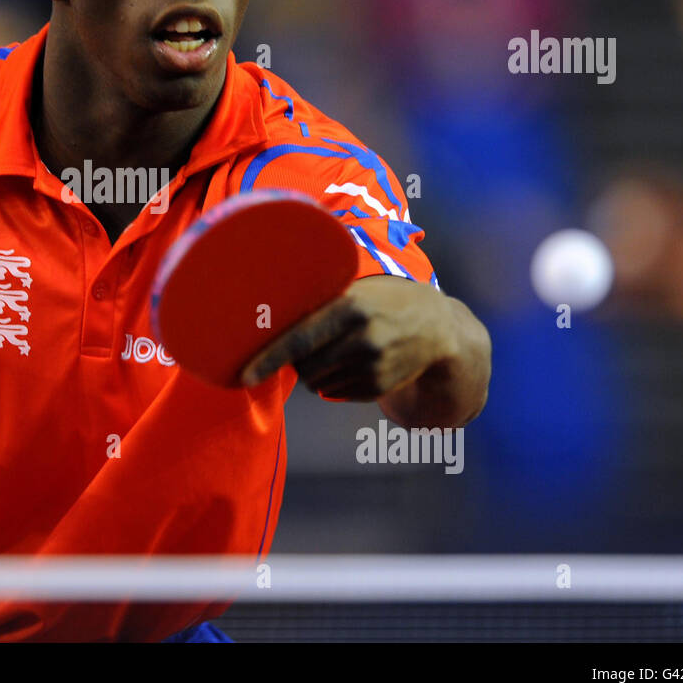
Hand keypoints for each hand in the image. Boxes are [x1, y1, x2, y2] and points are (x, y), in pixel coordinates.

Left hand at [240, 275, 458, 398]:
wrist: (437, 328)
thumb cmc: (383, 301)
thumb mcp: (356, 290)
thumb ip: (319, 300)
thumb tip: (267, 313)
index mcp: (352, 308)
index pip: (300, 339)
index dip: (269, 358)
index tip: (245, 374)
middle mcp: (363, 340)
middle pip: (304, 366)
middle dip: (298, 360)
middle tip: (311, 344)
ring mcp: (372, 368)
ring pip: (316, 383)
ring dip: (315, 371)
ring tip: (337, 350)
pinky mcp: (377, 388)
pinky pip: (334, 393)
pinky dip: (334, 381)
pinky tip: (354, 362)